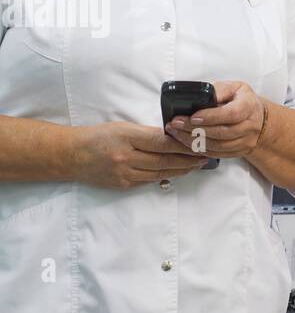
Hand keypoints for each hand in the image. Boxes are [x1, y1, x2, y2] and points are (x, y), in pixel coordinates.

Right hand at [73, 122, 209, 189]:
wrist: (71, 155)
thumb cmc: (98, 137)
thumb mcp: (122, 127)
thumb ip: (147, 133)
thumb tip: (174, 138)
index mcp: (126, 137)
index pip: (162, 142)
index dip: (183, 144)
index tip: (199, 143)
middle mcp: (125, 157)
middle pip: (165, 160)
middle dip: (188, 159)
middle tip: (205, 156)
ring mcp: (124, 173)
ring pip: (160, 173)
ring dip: (181, 170)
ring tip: (196, 165)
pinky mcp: (123, 185)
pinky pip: (149, 181)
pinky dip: (166, 176)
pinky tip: (178, 172)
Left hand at [165, 81, 265, 158]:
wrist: (257, 118)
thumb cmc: (241, 100)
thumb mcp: (233, 87)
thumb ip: (218, 91)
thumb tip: (199, 97)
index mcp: (249, 106)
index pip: (231, 114)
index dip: (211, 117)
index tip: (193, 116)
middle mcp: (250, 126)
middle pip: (223, 133)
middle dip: (196, 129)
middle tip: (176, 124)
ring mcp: (246, 141)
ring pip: (219, 146)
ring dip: (195, 141)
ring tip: (176, 133)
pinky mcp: (240, 151)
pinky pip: (218, 154)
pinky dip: (201, 150)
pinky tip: (187, 143)